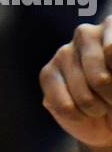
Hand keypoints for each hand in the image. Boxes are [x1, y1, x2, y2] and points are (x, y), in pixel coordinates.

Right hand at [40, 19, 111, 151]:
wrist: (110, 117)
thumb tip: (101, 78)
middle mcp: (86, 33)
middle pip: (101, 79)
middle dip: (111, 100)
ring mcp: (64, 52)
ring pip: (83, 96)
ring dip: (97, 110)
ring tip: (100, 106)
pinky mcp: (47, 74)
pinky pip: (64, 106)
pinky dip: (79, 117)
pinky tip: (82, 111)